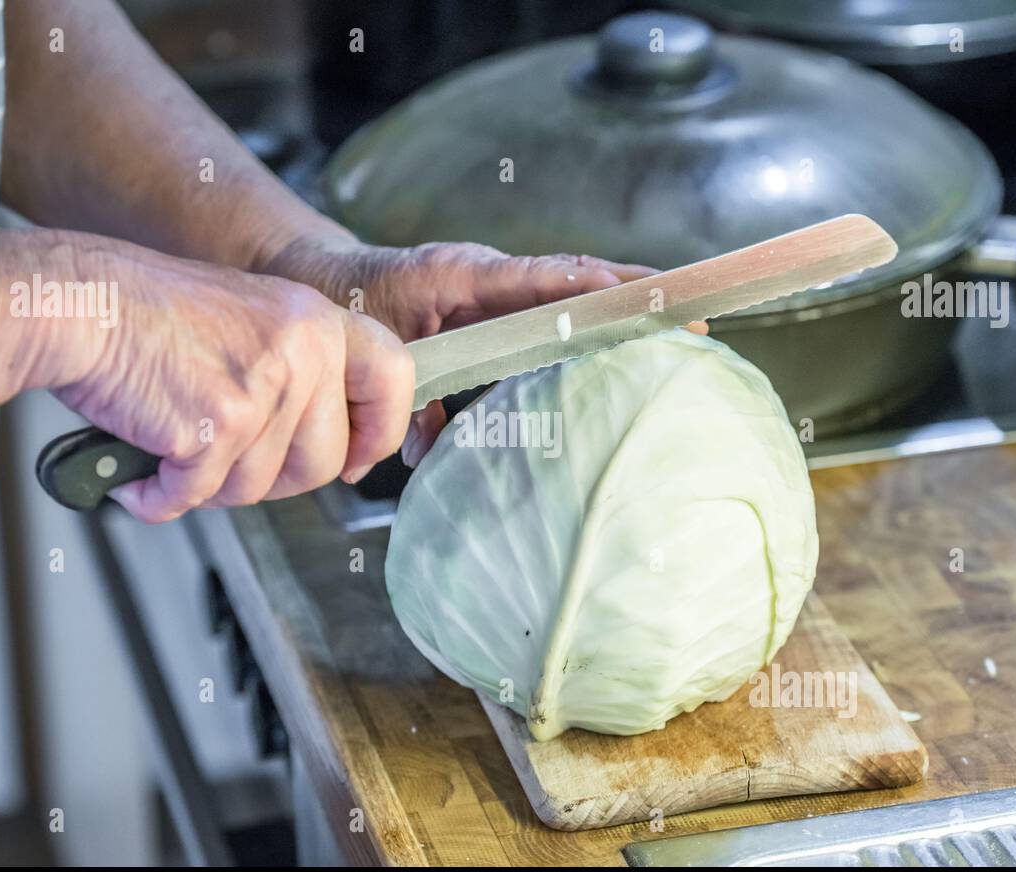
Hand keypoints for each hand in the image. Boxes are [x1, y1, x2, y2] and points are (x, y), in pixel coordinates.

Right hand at [37, 232, 412, 522]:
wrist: (78, 304)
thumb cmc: (147, 318)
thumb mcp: (251, 322)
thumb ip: (299, 375)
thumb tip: (337, 452)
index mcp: (316, 320)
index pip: (395, 377)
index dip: (381, 431)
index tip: (359, 459)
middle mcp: (303, 348)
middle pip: (324, 461)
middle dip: (273, 478)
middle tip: (223, 460)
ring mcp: (265, 386)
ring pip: (262, 487)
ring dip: (211, 485)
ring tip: (174, 446)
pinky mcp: (219, 423)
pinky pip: (201, 495)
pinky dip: (162, 496)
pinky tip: (144, 470)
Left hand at [256, 235, 679, 462]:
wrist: (325, 277)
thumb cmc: (350, 304)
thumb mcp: (377, 352)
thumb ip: (406, 404)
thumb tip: (425, 454)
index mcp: (464, 275)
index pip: (547, 279)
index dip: (599, 292)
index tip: (648, 303)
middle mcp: (491, 273)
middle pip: (577, 279)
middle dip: (635, 296)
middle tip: (691, 317)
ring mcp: (497, 284)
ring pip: (571, 289)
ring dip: (620, 305)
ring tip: (674, 324)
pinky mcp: (495, 298)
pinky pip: (549, 305)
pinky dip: (585, 318)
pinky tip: (616, 342)